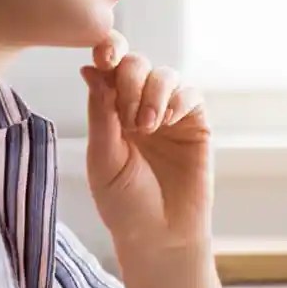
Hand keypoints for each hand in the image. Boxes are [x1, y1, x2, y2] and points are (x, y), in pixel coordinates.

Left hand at [80, 30, 210, 250]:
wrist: (160, 236)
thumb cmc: (124, 205)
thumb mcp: (102, 158)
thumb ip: (100, 113)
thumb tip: (89, 68)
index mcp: (110, 112)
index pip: (108, 67)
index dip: (107, 51)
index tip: (102, 58)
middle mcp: (140, 107)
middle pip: (136, 64)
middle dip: (130, 79)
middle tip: (128, 117)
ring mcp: (170, 115)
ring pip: (165, 75)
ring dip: (153, 93)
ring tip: (146, 127)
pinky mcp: (196, 126)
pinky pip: (191, 95)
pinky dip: (178, 100)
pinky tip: (166, 122)